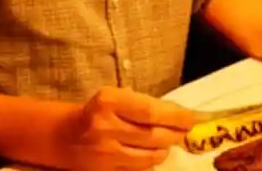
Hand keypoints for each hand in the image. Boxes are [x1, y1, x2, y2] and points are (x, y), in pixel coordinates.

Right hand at [54, 86, 196, 169]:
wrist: (64, 136)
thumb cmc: (100, 111)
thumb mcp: (118, 98)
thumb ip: (146, 105)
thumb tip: (183, 115)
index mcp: (110, 101)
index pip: (152, 112)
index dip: (178, 117)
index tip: (197, 118)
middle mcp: (105, 126)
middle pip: (154, 135)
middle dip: (176, 134)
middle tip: (186, 132)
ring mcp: (104, 152)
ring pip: (149, 156)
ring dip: (165, 149)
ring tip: (167, 142)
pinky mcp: (104, 170)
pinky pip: (139, 169)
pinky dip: (151, 161)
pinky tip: (151, 153)